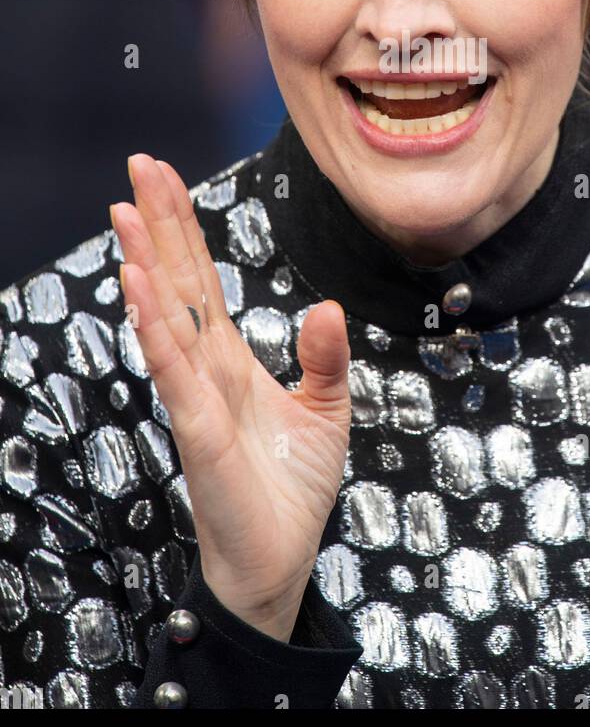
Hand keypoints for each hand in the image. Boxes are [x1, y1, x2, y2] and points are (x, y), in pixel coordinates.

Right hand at [110, 154, 351, 641]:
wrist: (281, 561)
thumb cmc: (293, 488)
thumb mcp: (326, 411)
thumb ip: (325, 356)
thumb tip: (327, 304)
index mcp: (231, 358)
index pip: (203, 279)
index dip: (184, 228)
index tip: (163, 176)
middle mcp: (206, 369)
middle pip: (178, 282)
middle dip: (159, 224)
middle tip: (136, 165)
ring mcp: (197, 398)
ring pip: (167, 318)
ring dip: (146, 264)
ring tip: (126, 212)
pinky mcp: (199, 433)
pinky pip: (175, 372)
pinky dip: (157, 328)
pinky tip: (139, 287)